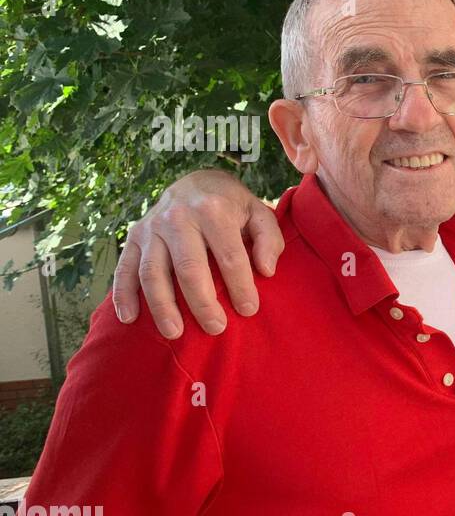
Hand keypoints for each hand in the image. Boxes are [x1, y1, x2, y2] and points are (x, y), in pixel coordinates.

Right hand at [112, 169, 282, 337]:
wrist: (195, 182)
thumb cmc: (231, 206)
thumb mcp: (259, 213)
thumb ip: (269, 239)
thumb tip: (266, 270)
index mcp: (213, 210)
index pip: (230, 256)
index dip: (240, 287)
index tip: (249, 310)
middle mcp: (178, 217)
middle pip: (189, 268)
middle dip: (202, 303)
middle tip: (216, 328)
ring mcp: (151, 227)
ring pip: (153, 272)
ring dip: (162, 306)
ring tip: (175, 333)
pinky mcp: (134, 237)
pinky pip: (124, 267)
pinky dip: (123, 294)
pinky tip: (129, 318)